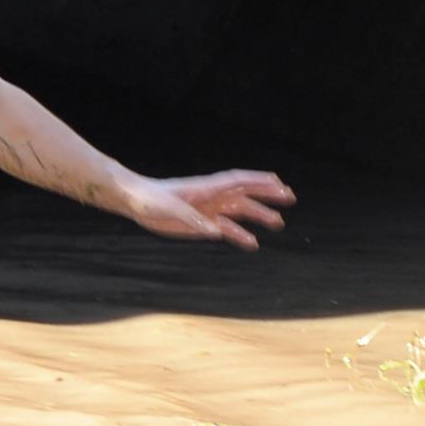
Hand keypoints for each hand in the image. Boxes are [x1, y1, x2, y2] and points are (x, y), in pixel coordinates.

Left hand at [119, 167, 295, 248]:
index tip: (278, 182)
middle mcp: (212, 197)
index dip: (259, 181)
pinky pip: (226, 229)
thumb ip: (192, 219)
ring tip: (278, 223)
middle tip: (290, 197)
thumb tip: (215, 231)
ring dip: (258, 216)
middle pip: (245, 194)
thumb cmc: (150, 199)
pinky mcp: (202, 223)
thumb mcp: (169, 208)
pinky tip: (253, 243)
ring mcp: (209, 209)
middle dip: (267, 195)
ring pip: (239, 212)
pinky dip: (240, 235)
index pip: (238, 181)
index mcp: (206, 188)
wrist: (134, 202)